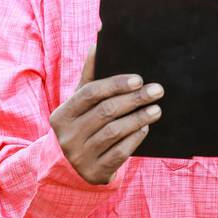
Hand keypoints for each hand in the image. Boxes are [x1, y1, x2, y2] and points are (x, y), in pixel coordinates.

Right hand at [49, 45, 163, 184]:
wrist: (70, 167)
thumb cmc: (79, 125)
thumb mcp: (78, 103)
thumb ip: (88, 76)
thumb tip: (97, 45)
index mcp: (61, 115)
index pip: (89, 94)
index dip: (114, 84)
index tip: (138, 79)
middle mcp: (68, 136)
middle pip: (105, 112)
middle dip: (134, 100)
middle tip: (156, 91)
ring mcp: (80, 156)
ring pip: (114, 132)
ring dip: (138, 119)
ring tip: (156, 109)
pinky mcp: (94, 172)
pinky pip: (119, 153)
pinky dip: (134, 139)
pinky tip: (145, 129)